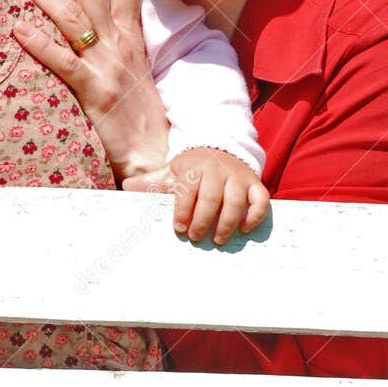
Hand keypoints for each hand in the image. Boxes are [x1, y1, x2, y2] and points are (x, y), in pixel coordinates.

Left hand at [5, 0, 170, 181]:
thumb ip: (116, 39)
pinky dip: (40, 42)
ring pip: (71, 15)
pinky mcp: (94, 93)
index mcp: (132, 36)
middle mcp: (121, 44)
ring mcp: (107, 66)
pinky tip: (17, 27)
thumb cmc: (138, 114)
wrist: (156, 154)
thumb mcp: (133, 67)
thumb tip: (93, 16)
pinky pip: (64, 62)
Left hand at [123, 147, 269, 244]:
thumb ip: (151, 181)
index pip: (187, 189)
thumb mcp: (171, 170)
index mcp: (194, 167)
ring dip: (228, 222)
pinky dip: (255, 215)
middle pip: (212, 197)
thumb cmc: (193, 166)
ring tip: (218, 239)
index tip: (179, 228)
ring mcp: (238, 177)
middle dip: (203, 220)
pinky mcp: (255, 183)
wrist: (221, 146)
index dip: (183, 210)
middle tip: (197, 238)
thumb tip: (126, 186)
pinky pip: (261, 200)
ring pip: (236, 200)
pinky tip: (244, 228)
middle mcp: (218, 170)